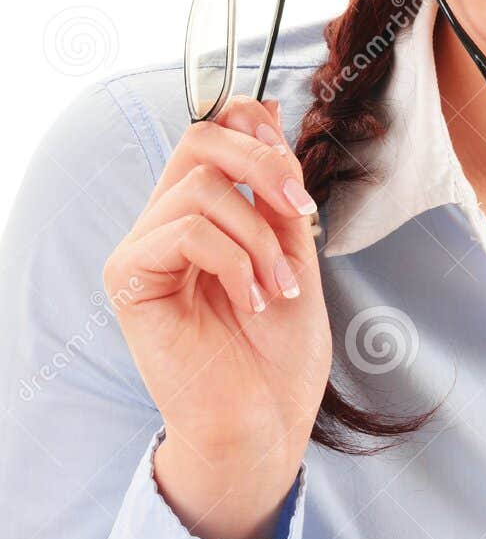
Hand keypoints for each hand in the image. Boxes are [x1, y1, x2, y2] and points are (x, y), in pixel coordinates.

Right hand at [102, 94, 333, 538]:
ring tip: (279, 288)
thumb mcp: (295, 255)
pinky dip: (236, 261)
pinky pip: (186, 231)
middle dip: (263, 164)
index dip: (252, 126)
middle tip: (301, 210)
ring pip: (200, 188)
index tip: (294, 166)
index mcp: (204, 215)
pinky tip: (254, 302)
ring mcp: (143, 250)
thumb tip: (264, 112)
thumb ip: (277, 192)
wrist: (262, 426)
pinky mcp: (131, 279)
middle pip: (200, 139)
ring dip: (259, 236)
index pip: (211, 131)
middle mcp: (166, 224)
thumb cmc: (277, 356)